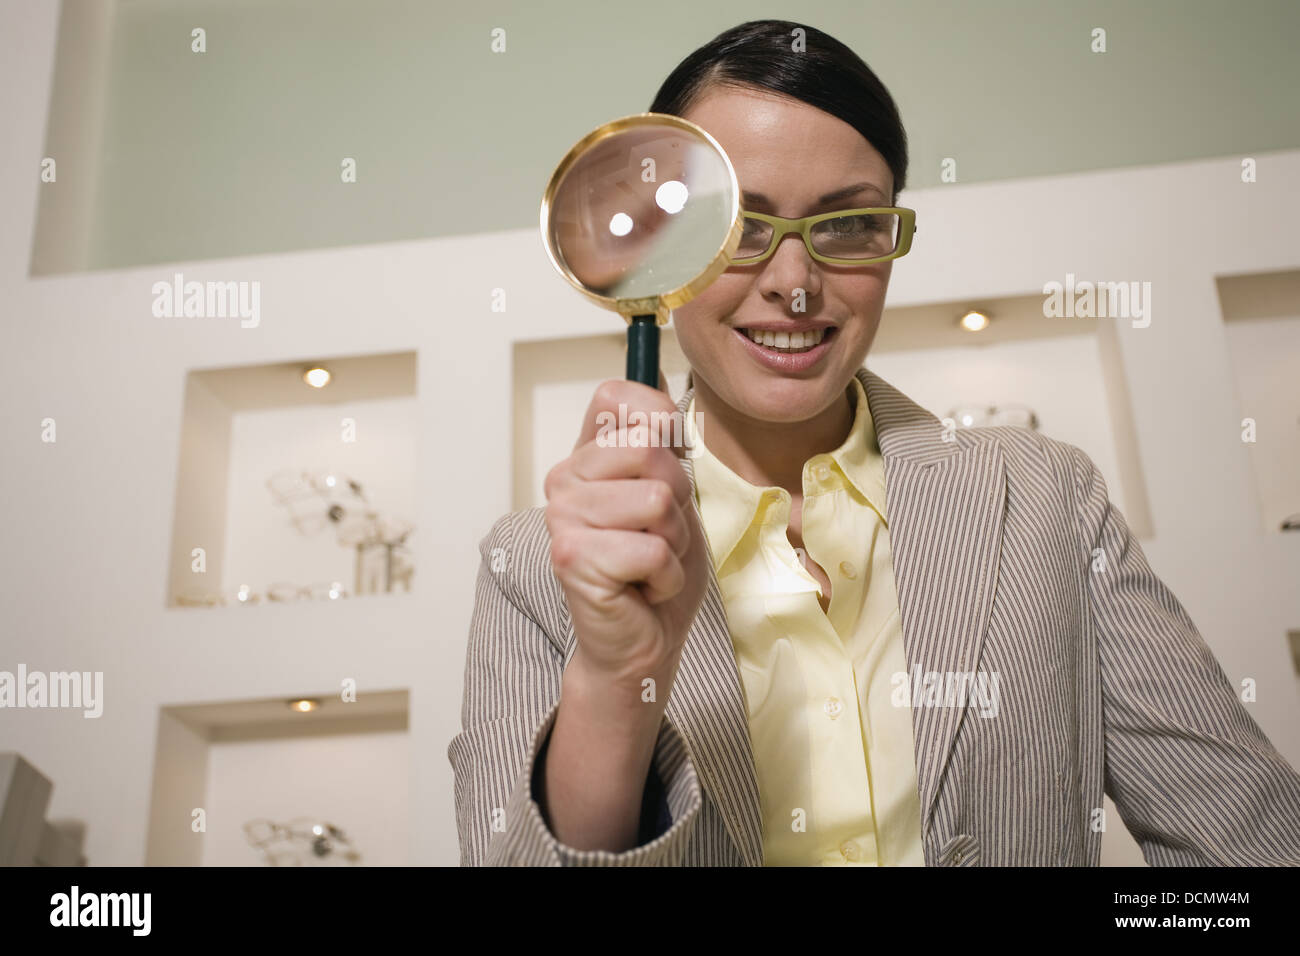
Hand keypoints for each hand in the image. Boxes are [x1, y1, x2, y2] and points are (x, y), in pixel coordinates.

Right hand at [543, 373, 709, 683]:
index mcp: (585, 456)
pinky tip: (643, 587)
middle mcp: (563, 479)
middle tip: (658, 534)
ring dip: (673, 541)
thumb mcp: (673, 491)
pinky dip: (665, 574)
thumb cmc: (656, 567)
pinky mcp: (571, 558)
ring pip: (658, 500)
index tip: (663, 474)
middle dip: (678, 498)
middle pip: (652, 451)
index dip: (661, 426)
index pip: (619, 396)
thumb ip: (662, 441)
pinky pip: (653, 548)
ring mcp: (562, 518)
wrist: (643, 640)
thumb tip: (657, 381)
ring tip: (649, 561)